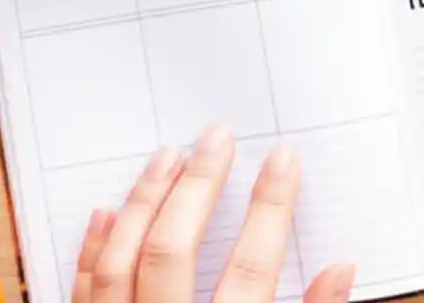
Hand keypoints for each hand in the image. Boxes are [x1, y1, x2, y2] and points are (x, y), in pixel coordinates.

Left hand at [72, 126, 354, 302]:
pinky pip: (82, 291)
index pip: (251, 266)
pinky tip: (105, 211)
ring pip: (121, 261)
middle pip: (173, 250)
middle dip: (198, 185)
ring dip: (143, 202)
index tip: (283, 159)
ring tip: (167, 156)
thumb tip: (342, 270)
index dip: (270, 207)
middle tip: (218, 137)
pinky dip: (93, 250)